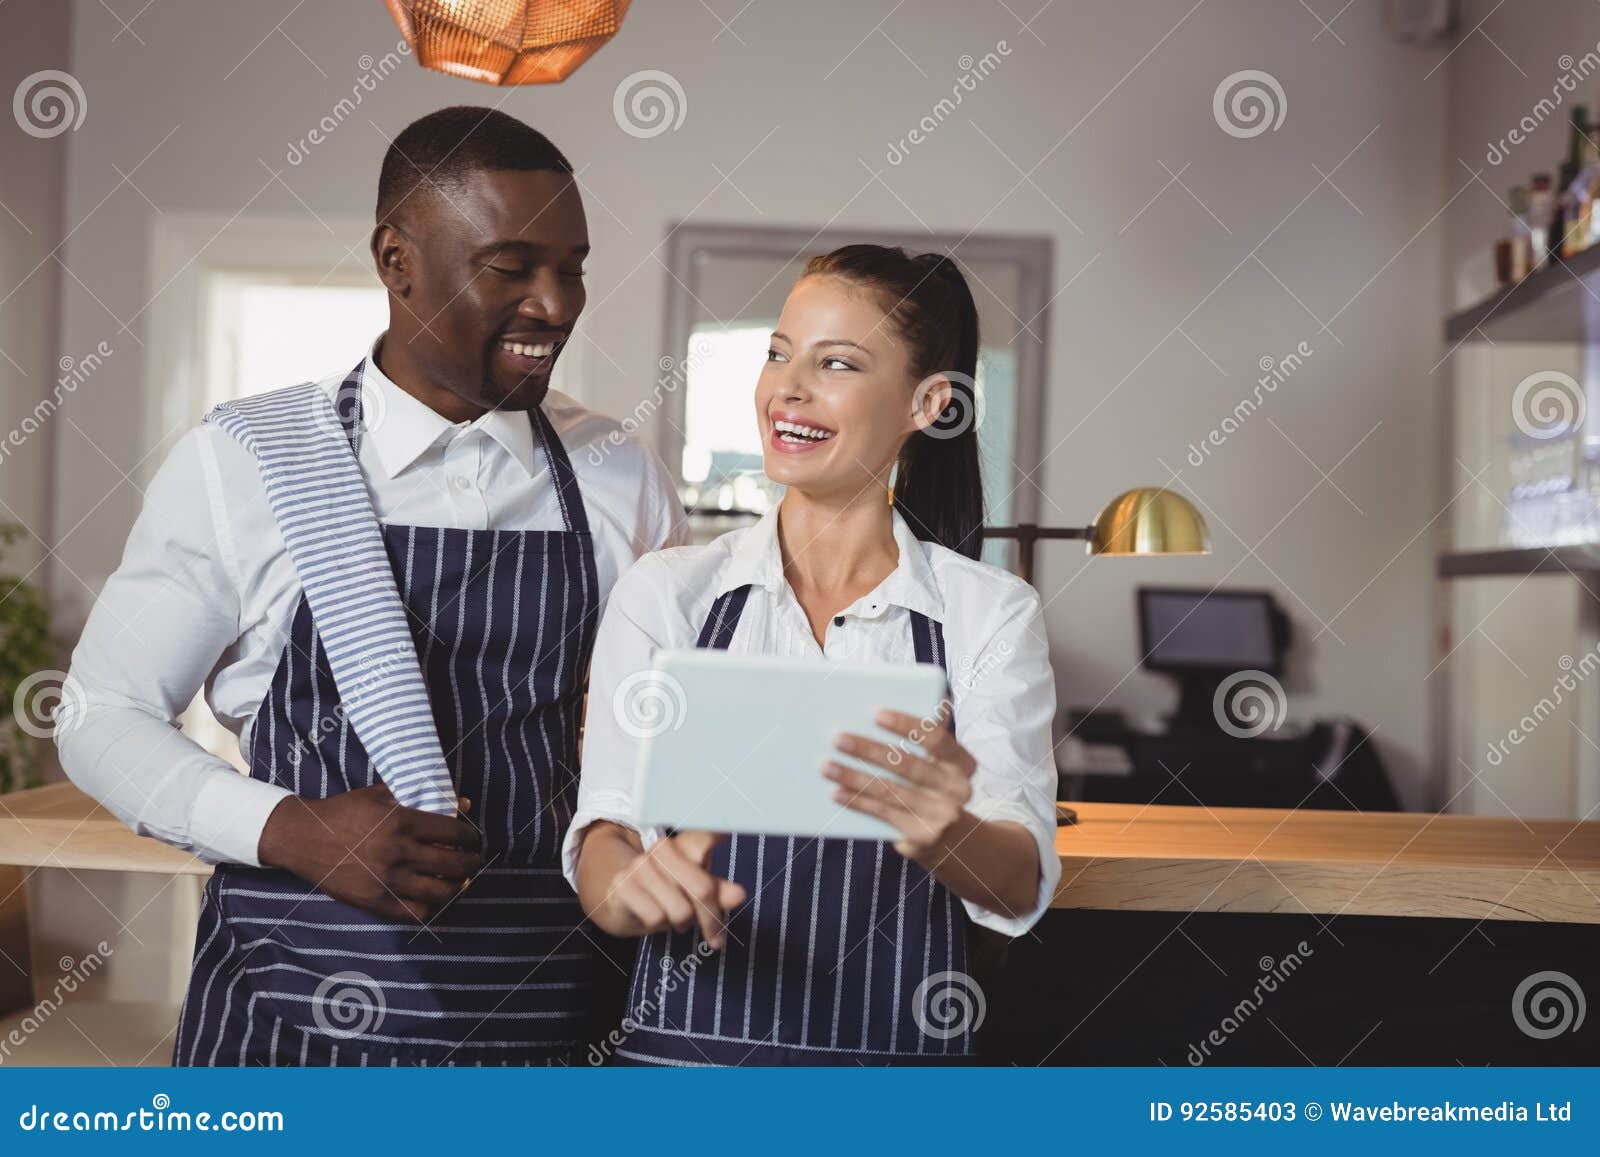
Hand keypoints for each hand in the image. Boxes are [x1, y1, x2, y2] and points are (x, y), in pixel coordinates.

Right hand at [257, 784, 481, 922]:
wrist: (304, 838)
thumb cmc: (344, 811)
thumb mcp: (381, 794)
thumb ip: (423, 796)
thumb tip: (464, 802)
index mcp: (402, 822)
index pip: (455, 833)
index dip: (471, 837)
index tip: (472, 840)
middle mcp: (398, 853)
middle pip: (454, 865)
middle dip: (471, 863)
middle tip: (473, 861)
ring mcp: (387, 881)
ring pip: (441, 892)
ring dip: (457, 887)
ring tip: (459, 881)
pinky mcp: (375, 902)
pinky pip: (416, 913)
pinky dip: (432, 908)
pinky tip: (435, 899)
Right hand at [606, 830, 746, 949]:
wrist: (621, 899)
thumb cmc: (667, 893)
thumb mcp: (696, 891)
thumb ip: (718, 892)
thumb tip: (739, 895)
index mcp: (687, 843)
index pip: (710, 833)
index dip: (721, 831)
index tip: (728, 830)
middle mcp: (663, 848)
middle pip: (703, 889)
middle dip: (710, 919)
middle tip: (715, 935)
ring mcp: (641, 865)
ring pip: (680, 909)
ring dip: (681, 923)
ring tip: (676, 918)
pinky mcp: (623, 884)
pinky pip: (655, 917)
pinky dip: (658, 925)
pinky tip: (654, 918)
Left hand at [825, 705, 976, 862]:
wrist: (951, 838)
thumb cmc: (934, 785)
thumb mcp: (940, 761)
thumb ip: (930, 734)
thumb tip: (933, 699)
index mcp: (963, 763)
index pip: (937, 738)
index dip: (907, 725)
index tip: (876, 714)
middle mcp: (958, 789)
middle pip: (908, 765)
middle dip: (870, 750)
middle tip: (838, 738)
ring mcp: (942, 815)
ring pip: (891, 791)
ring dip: (855, 777)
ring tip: (826, 766)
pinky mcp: (922, 835)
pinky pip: (883, 814)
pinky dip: (858, 802)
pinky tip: (836, 792)